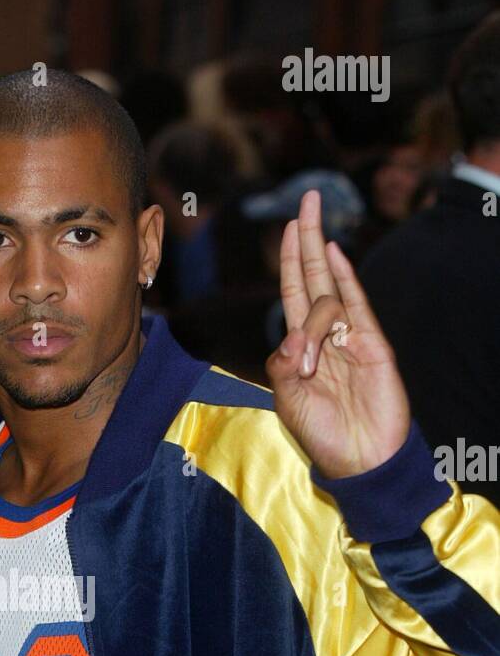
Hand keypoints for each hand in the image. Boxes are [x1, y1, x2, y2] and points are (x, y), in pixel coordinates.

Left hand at [265, 189, 410, 478]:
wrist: (362, 458)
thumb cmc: (323, 434)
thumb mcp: (287, 399)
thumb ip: (282, 364)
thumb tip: (292, 338)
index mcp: (301, 345)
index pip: (294, 290)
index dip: (291, 258)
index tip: (288, 225)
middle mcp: (326, 333)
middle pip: (314, 274)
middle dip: (308, 236)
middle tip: (306, 197)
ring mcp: (351, 335)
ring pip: (326, 302)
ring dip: (311, 329)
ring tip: (312, 367)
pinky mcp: (373, 344)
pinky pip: (357, 304)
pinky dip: (345, 279)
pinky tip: (335, 254)